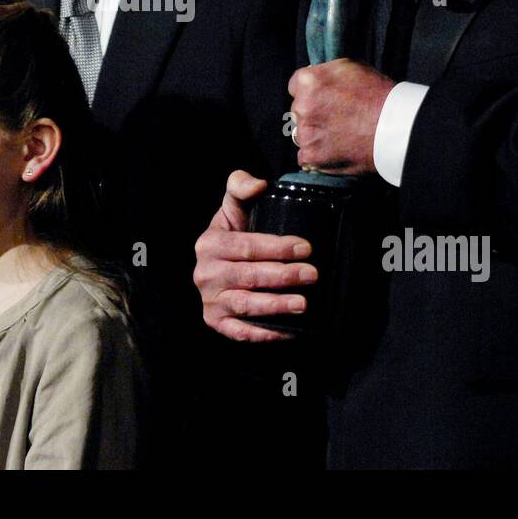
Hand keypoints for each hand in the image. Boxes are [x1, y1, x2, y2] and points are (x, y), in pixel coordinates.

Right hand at [193, 171, 317, 342]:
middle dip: (283, 276)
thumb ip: (240, 185)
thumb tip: (259, 185)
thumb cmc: (233, 233)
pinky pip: (241, 332)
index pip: (245, 246)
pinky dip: (264, 333)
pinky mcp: (217, 323)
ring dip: (276, 306)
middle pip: (249, 276)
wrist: (218, 264)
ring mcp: (210, 301)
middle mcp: (205, 274)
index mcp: (209, 244)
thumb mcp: (233, 205)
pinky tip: (289, 330)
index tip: (306, 248)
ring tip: (304, 303)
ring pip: (245, 305)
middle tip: (312, 274)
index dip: (277, 248)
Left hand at [289, 59, 394, 174]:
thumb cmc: (378, 95)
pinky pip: (306, 156)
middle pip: (298, 111)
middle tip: (336, 119)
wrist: (395, 128)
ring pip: (302, 134)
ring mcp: (306, 133)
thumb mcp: (351, 67)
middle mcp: (301, 106)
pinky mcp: (311, 156)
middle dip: (313, 114)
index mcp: (308, 81)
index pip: (295, 86)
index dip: (311, 93)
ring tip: (340, 136)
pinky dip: (318, 156)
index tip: (323, 99)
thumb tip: (315, 78)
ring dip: (315, 135)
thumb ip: (326, 73)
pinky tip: (335, 151)